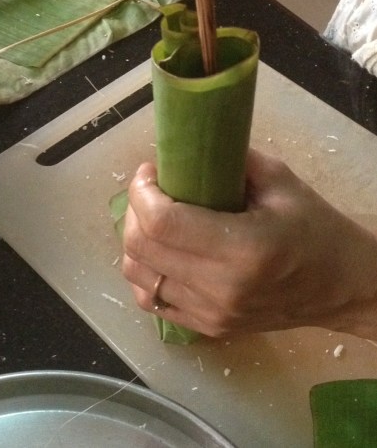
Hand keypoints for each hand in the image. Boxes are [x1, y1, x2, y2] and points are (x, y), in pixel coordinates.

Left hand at [121, 151, 376, 337]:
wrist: (343, 287)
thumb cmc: (314, 227)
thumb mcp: (278, 180)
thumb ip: (228, 160)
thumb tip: (183, 148)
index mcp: (242, 248)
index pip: (162, 222)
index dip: (142, 191)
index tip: (150, 170)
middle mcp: (221, 288)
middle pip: (142, 248)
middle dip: (134, 209)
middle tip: (150, 188)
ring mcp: (212, 314)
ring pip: (138, 275)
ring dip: (136, 239)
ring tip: (154, 217)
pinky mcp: (208, 327)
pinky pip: (151, 299)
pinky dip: (145, 271)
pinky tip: (161, 250)